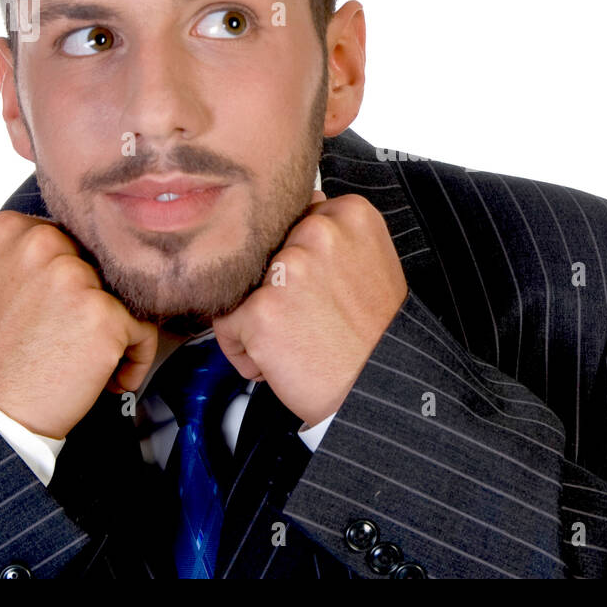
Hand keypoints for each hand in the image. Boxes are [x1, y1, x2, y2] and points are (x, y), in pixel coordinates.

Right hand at [0, 211, 157, 438]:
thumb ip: (39, 257)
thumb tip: (92, 251)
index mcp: (12, 230)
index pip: (76, 240)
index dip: (78, 280)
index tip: (62, 313)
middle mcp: (44, 243)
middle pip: (102, 265)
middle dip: (98, 304)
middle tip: (71, 340)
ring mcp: (76, 278)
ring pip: (126, 297)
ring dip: (117, 332)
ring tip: (84, 361)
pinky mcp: (105, 314)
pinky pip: (145, 332)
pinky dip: (134, 360)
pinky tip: (106, 379)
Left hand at [211, 189, 408, 426]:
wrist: (380, 392)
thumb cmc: (377, 338)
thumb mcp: (371, 264)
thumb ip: (332, 236)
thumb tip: (297, 215)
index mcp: (349, 214)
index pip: (290, 220)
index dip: (296, 262)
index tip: (317, 290)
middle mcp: (318, 232)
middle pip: (262, 252)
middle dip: (274, 289)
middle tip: (310, 319)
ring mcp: (288, 269)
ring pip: (241, 288)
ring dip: (258, 319)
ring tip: (298, 341)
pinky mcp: (261, 310)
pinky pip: (226, 326)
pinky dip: (246, 353)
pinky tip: (282, 362)